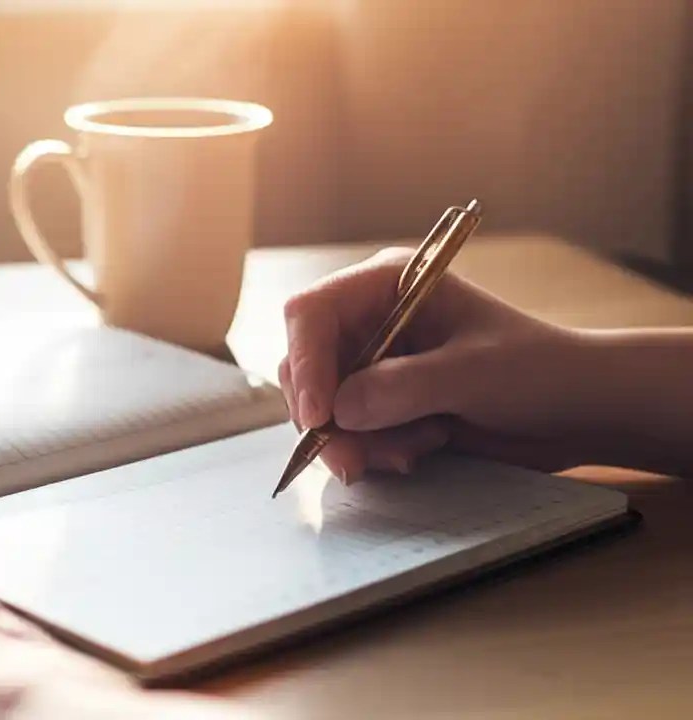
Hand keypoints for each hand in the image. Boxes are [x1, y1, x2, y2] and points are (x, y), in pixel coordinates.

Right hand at [278, 247, 611, 481]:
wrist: (579, 411)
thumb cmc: (539, 371)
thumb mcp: (473, 375)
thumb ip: (402, 388)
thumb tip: (338, 411)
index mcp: (387, 284)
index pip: (311, 314)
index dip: (306, 363)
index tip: (319, 417)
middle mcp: (370, 319)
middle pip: (306, 365)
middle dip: (326, 417)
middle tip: (352, 460)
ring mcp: (375, 362)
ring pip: (323, 406)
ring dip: (356, 440)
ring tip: (411, 452)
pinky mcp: (384, 401)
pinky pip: (347, 431)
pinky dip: (372, 450)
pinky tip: (419, 452)